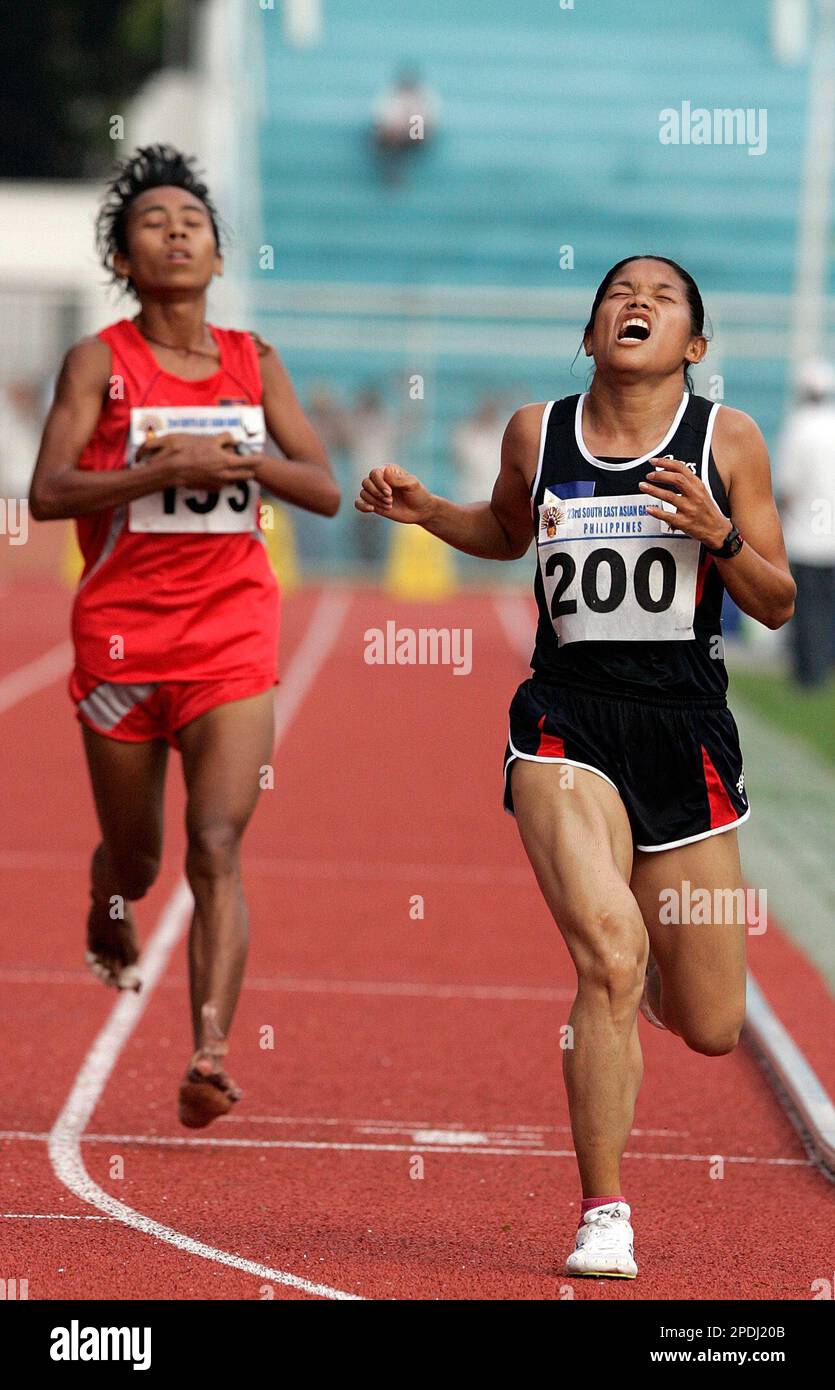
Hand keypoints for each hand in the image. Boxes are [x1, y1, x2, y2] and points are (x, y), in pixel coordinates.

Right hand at [135, 432, 256, 490]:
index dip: (257, 458)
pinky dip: (225, 480)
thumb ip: (222, 438)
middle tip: (251, 463)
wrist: (171, 470)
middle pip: (246, 474)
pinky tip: (220, 474)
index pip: (250, 461)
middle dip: (250, 468)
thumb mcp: (206, 438)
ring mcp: (218, 483)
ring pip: (236, 480)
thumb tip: (233, 438)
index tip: (261, 456)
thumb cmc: (186, 451)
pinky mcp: (209, 488)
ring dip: (238, 475)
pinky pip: (223, 485)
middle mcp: (225, 474)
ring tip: (236, 468)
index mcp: (226, 460)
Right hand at [354, 464, 434, 523]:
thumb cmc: (418, 494)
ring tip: (389, 506)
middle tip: (390, 500)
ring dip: (375, 501)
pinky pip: (359, 503)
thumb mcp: (412, 484)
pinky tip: (371, 509)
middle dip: (376, 493)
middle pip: (366, 482)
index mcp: (388, 471)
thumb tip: (384, 473)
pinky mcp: (374, 504)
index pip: (374, 473)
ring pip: (363, 493)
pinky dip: (361, 506)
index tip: (390, 493)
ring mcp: (376, 492)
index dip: (379, 483)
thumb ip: (399, 479)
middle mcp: (380, 480)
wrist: (420, 510)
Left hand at [638, 458, 728, 548]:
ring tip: (643, 486)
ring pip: (669, 496)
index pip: (681, 468)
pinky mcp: (685, 522)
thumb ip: (688, 482)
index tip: (654, 462)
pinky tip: (649, 508)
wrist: (717, 530)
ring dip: (653, 490)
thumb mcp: (702, 492)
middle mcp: (695, 495)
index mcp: (698, 485)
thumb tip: (668, 473)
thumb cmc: (707, 511)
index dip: (666, 463)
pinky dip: (657, 511)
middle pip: (676, 479)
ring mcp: (690, 509)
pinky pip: (668, 516)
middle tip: (649, 475)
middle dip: (660, 475)